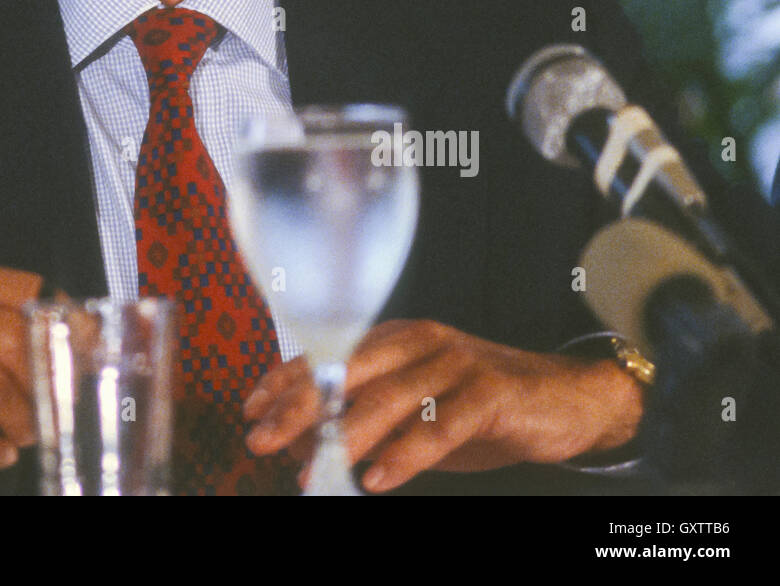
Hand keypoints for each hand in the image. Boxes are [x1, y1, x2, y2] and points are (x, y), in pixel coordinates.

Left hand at [243, 319, 644, 490]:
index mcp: (395, 340)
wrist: (568, 398)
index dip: (285, 379)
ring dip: (345, 437)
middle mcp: (419, 342)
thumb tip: (308, 447)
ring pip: (389, 397)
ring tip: (312, 472)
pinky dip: (407, 452)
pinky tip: (379, 478)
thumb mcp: (417, 413)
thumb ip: (370, 423)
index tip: (250, 408)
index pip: (327, 354)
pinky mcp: (491, 391)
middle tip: (262, 438)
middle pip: (347, 369)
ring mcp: (455, 363)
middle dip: (299, 404)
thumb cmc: (481, 406)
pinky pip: (442, 423)